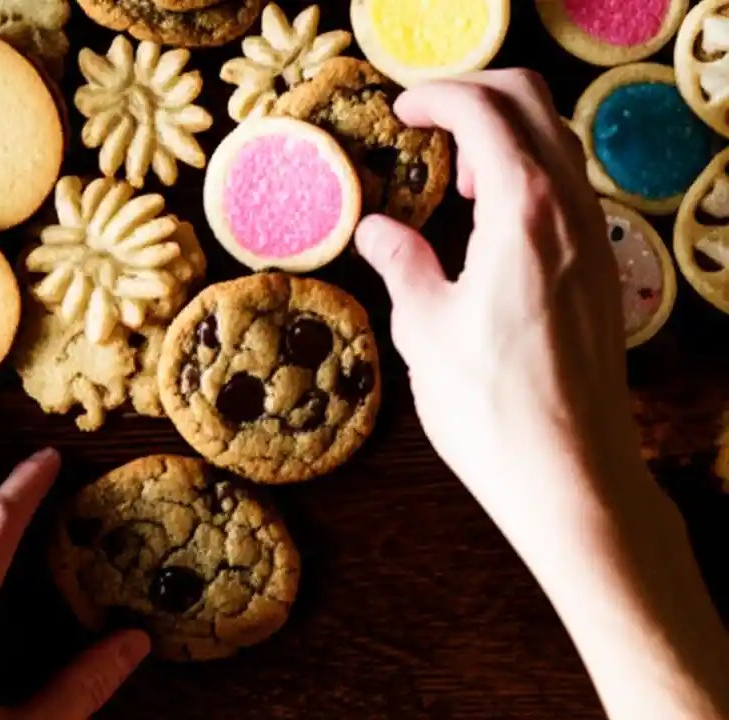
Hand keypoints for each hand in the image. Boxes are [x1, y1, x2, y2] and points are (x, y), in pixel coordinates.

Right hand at [354, 69, 638, 527]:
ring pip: (556, 142)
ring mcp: (594, 236)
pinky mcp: (601, 267)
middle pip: (532, 104)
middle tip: (424, 128)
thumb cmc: (490, 407)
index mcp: (523, 211)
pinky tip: (489, 225)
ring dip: (503, 137)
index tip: (398, 114)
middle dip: (474, 97)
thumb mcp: (423, 329)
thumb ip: (401, 262)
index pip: (485, 111)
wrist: (569, 473)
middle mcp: (571, 209)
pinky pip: (567, 187)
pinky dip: (526, 175)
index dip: (435, 98)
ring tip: (453, 183)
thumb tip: (376, 228)